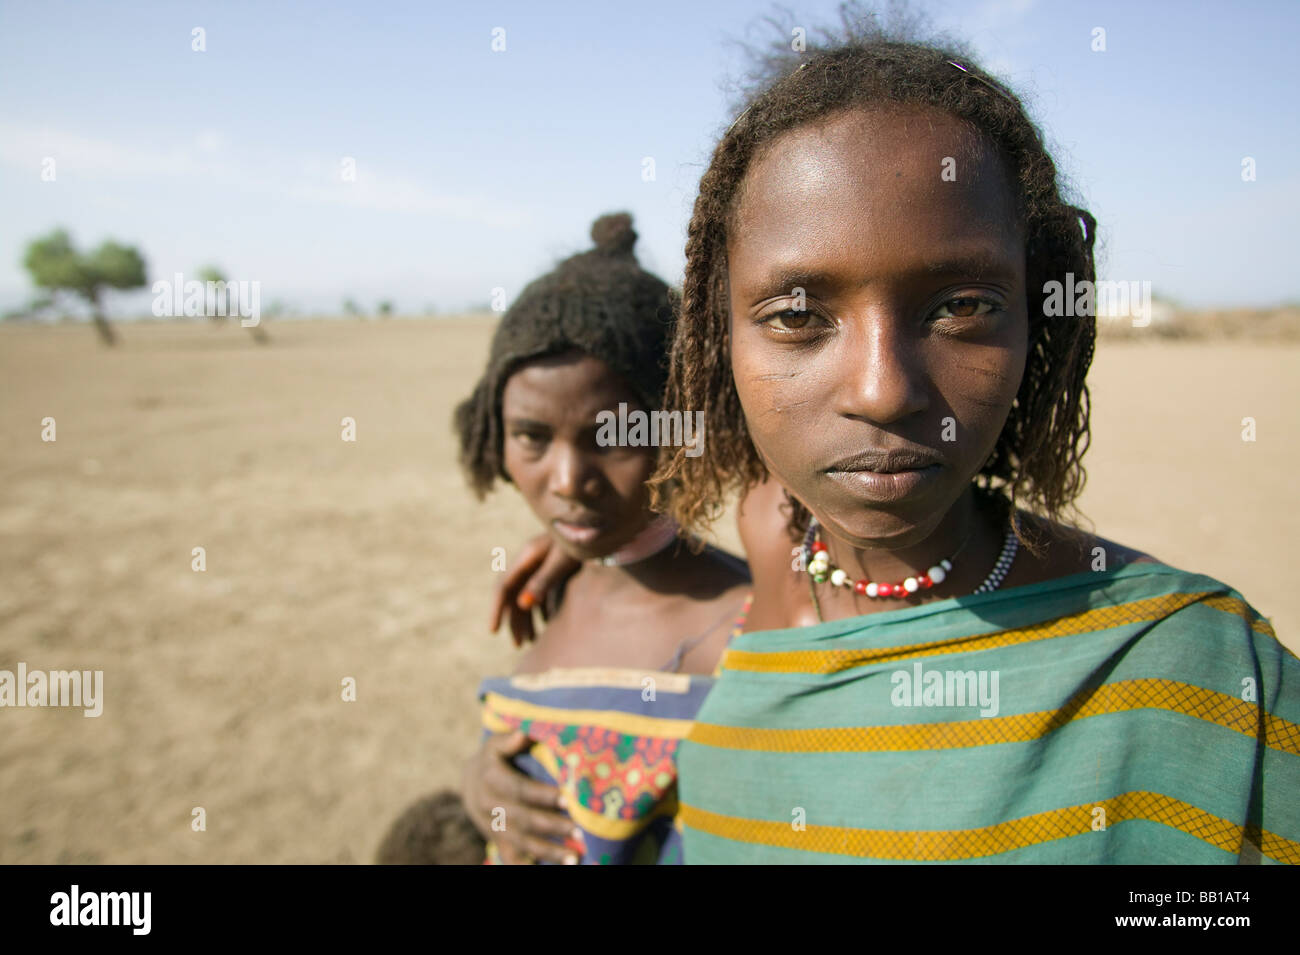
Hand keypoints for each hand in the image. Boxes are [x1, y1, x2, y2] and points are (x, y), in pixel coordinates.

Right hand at [461, 730, 582, 864]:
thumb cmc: (494, 758)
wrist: (470, 783)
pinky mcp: (498, 841)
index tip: (566, 800)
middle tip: (580, 831)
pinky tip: (557, 866)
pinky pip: (513, 857)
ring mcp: (492, 827)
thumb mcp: (496, 744)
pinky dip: (530, 865)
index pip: (518, 789)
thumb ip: (510, 739)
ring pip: (521, 842)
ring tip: (575, 856)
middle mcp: (488, 806)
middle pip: (523, 819)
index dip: (542, 795)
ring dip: (549, 851)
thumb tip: (523, 734)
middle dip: (552, 826)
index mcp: (490, 778)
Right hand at [489, 534, 581, 645]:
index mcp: (527, 556)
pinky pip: (539, 592)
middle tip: (519, 646)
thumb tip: (523, 604)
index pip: (503, 586)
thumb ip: (543, 580)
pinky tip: (546, 625)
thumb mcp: (563, 561)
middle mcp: (529, 560)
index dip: (496, 610)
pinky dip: (540, 610)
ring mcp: (540, 563)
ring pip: (526, 594)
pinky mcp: (553, 567)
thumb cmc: (582, 540)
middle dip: (514, 621)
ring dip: (527, 618)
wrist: (600, 524)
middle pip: (514, 594)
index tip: (493, 632)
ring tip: (531, 642)